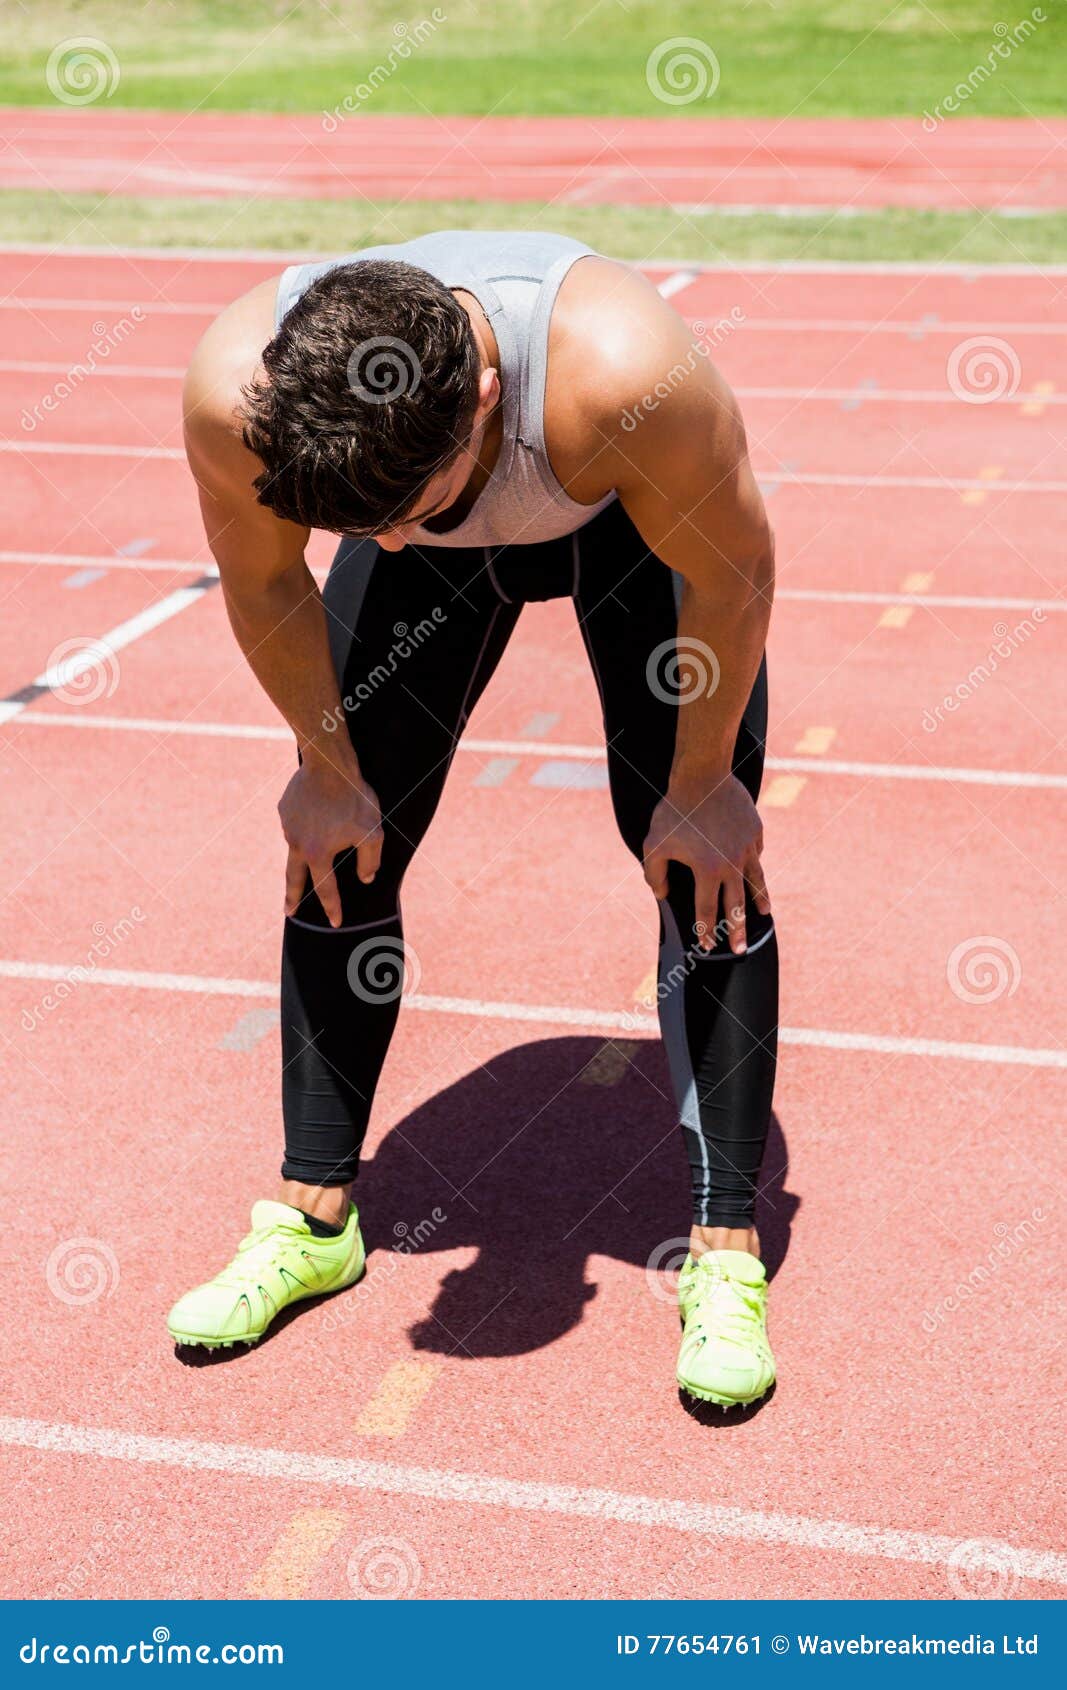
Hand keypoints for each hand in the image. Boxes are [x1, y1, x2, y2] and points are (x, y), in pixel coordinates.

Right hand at [278, 758, 383, 927]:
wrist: (328, 762)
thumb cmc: (354, 797)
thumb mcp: (373, 832)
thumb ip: (370, 859)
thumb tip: (366, 878)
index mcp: (317, 854)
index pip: (325, 889)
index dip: (332, 908)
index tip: (335, 923)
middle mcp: (297, 844)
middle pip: (294, 878)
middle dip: (293, 897)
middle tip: (289, 911)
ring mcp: (288, 825)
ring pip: (297, 844)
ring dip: (306, 847)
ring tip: (322, 831)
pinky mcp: (285, 808)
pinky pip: (296, 821)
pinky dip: (306, 822)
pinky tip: (318, 809)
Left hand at [642, 774, 770, 954]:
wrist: (703, 775)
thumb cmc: (674, 810)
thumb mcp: (654, 844)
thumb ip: (655, 874)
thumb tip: (663, 895)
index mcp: (707, 871)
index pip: (706, 910)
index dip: (705, 931)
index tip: (707, 946)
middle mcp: (731, 864)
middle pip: (736, 906)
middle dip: (737, 932)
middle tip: (740, 950)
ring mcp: (747, 847)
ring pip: (756, 881)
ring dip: (759, 900)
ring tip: (764, 914)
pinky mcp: (755, 830)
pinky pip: (756, 852)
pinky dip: (754, 863)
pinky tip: (754, 870)